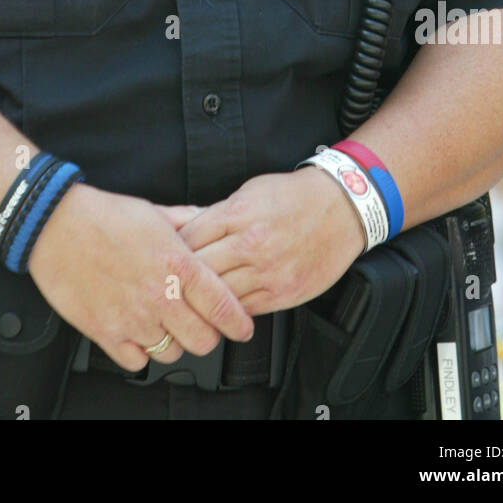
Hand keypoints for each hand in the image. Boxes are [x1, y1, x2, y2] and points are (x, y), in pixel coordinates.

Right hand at [28, 183, 253, 371]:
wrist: (56, 225)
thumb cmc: (104, 215)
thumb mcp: (155, 212)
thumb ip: (187, 221)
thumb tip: (209, 218)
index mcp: (178, 263)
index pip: (223, 306)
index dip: (238, 322)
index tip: (242, 327)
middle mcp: (160, 295)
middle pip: (202, 340)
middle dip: (206, 334)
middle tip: (199, 324)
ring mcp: (133, 317)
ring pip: (172, 353)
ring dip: (172, 342)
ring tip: (163, 324)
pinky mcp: (105, 332)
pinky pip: (137, 362)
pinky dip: (140, 352)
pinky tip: (137, 333)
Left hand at [164, 168, 365, 315]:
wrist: (341, 207)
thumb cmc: (293, 196)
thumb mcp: (249, 192)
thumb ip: (218, 213)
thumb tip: (184, 229)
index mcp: (238, 214)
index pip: (188, 238)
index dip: (170, 249)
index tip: (160, 256)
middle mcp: (251, 244)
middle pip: (198, 271)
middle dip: (178, 279)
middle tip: (163, 285)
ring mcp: (267, 273)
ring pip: (219, 296)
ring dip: (201, 301)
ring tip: (185, 302)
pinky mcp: (282, 294)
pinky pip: (243, 310)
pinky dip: (227, 310)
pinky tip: (217, 308)